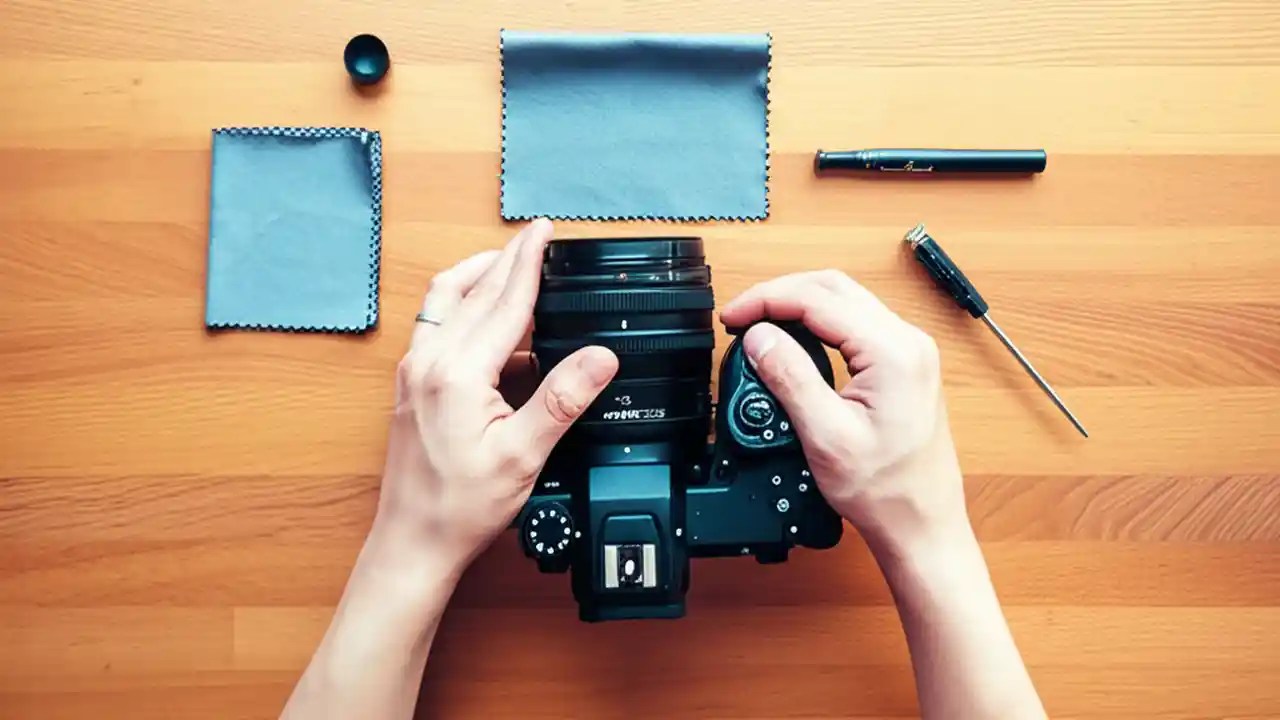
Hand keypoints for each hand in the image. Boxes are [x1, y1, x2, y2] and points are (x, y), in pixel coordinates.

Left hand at [376, 220, 618, 575]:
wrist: (413, 541)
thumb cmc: (460, 507)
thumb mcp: (524, 455)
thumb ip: (563, 399)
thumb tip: (600, 358)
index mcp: (457, 373)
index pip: (503, 302)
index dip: (529, 263)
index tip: (544, 232)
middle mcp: (428, 363)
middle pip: (473, 292)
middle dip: (507, 260)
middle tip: (536, 238)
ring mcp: (414, 372)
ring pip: (446, 302)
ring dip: (479, 278)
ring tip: (510, 266)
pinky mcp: (410, 385)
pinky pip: (436, 326)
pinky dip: (462, 307)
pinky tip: (488, 322)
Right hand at [720, 270, 966, 553]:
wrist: (920, 523)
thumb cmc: (885, 491)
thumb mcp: (825, 436)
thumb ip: (790, 378)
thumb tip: (759, 337)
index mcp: (893, 352)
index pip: (819, 299)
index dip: (766, 300)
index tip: (732, 316)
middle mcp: (908, 341)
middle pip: (833, 288)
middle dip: (780, 294)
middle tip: (740, 314)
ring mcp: (909, 351)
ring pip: (844, 300)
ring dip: (798, 304)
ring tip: (759, 323)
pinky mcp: (903, 363)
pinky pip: (855, 322)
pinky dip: (817, 321)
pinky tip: (793, 337)